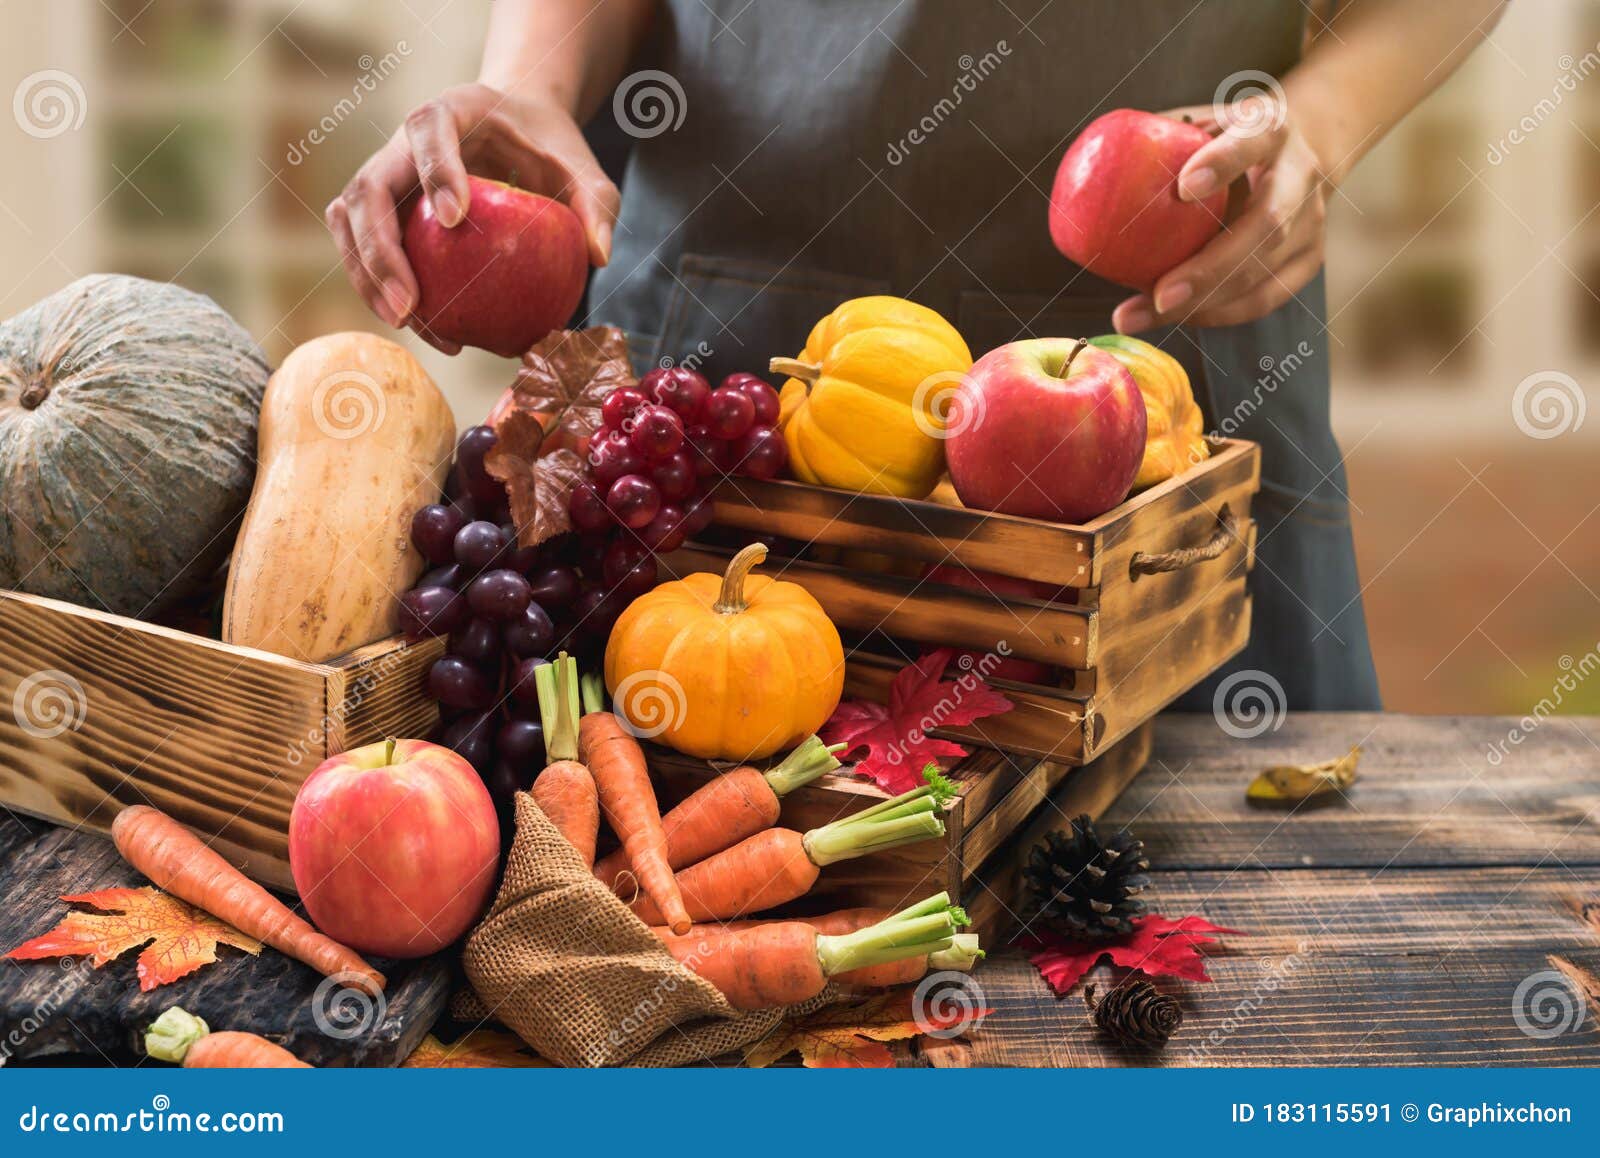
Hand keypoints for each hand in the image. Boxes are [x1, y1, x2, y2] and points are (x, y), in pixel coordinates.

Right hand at [325, 83, 618, 351]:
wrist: (515, 129)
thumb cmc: (548, 147)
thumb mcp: (583, 168)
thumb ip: (597, 202)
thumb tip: (601, 256)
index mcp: (453, 110)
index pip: (429, 130)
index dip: (436, 172)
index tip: (457, 221)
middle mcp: (404, 140)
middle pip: (370, 186)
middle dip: (381, 249)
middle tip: (410, 306)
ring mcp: (386, 172)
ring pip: (350, 219)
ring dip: (367, 275)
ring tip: (405, 322)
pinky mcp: (383, 207)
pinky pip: (361, 245)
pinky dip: (378, 285)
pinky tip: (422, 326)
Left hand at [1112, 97, 1330, 333]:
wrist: (1302, 146)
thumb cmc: (1226, 136)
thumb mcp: (1199, 121)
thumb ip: (1160, 141)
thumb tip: (1088, 169)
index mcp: (1272, 129)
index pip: (1252, 141)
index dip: (1222, 164)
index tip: (1183, 187)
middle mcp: (1301, 177)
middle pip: (1266, 227)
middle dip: (1211, 267)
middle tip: (1159, 295)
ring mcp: (1313, 223)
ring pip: (1264, 274)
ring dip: (1202, 304)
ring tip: (1141, 316)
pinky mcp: (1309, 261)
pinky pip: (1262, 299)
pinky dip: (1214, 314)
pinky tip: (1170, 319)